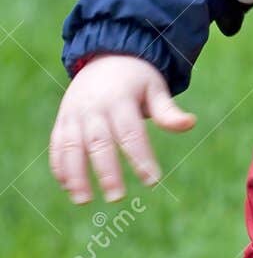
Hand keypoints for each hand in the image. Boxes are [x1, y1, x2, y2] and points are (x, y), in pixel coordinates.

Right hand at [49, 54, 196, 204]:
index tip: (152, 181)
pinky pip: (57, 145)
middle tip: (117, 197)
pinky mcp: (63, 121)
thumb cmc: (137, 80)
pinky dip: (60, 166)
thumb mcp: (155, 89)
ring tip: (83, 201)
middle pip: (99, 143)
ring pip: (70, 146)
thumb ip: (167, 111)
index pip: (130, 132)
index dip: (140, 157)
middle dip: (106, 171)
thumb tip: (190, 123)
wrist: (105, 57)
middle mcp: (94, 108)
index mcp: (120, 100)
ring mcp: (74, 114)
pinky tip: (69, 188)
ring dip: (75, 174)